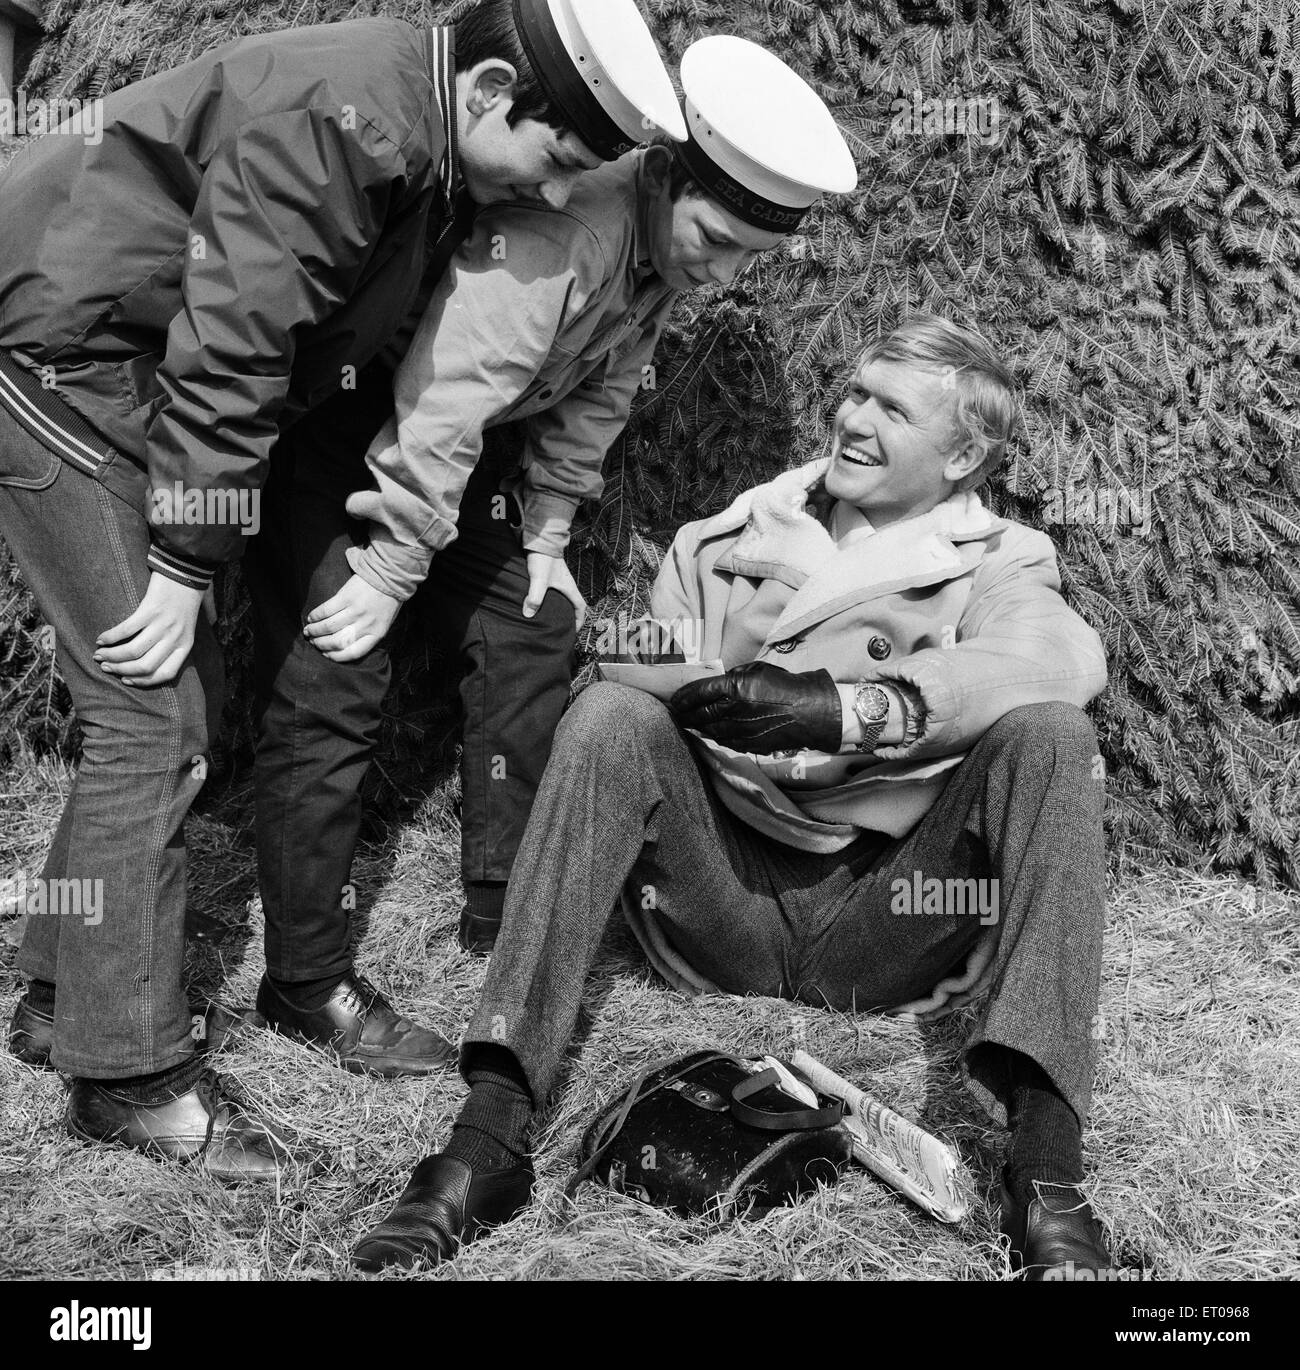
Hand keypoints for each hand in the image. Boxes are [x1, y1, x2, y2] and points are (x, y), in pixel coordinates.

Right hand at [95, 572, 203, 686]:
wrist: (187, 572)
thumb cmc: (185, 600)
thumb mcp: (188, 626)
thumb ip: (178, 642)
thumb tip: (160, 658)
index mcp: (185, 645)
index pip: (165, 674)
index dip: (143, 681)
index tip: (126, 680)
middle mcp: (175, 638)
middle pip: (145, 666)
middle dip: (121, 670)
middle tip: (106, 667)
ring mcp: (163, 624)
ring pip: (133, 651)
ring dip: (112, 656)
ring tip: (99, 654)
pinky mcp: (150, 610)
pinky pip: (126, 630)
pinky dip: (110, 637)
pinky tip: (101, 639)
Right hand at [304, 574, 400, 661]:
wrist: (389, 575)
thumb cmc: (388, 600)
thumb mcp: (384, 622)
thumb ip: (369, 633)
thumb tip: (346, 644)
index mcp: (377, 633)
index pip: (354, 653)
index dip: (336, 656)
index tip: (326, 654)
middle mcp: (366, 625)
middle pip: (337, 642)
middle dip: (321, 644)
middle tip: (313, 642)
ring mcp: (355, 611)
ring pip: (328, 627)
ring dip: (314, 630)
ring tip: (308, 631)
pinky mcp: (346, 597)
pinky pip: (326, 610)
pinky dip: (315, 616)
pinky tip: (311, 618)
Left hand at [523, 551, 586, 631]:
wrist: (540, 538)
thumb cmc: (543, 558)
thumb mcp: (539, 579)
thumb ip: (534, 597)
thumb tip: (529, 615)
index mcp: (569, 588)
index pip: (581, 607)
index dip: (579, 620)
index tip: (573, 631)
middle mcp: (566, 584)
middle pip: (572, 604)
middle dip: (569, 617)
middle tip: (561, 628)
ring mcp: (558, 579)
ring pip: (562, 597)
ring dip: (559, 608)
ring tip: (549, 618)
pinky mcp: (550, 575)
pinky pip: (553, 591)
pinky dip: (549, 599)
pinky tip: (538, 602)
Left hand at [669, 661, 841, 754]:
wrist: (810, 711)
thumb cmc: (785, 686)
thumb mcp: (756, 670)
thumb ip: (733, 676)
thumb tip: (716, 684)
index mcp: (734, 688)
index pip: (698, 693)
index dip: (682, 696)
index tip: (674, 698)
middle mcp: (733, 710)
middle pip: (698, 715)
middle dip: (683, 714)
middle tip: (675, 712)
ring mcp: (740, 730)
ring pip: (708, 730)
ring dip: (696, 726)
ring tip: (687, 722)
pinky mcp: (748, 744)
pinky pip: (724, 741)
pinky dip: (713, 735)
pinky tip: (709, 731)